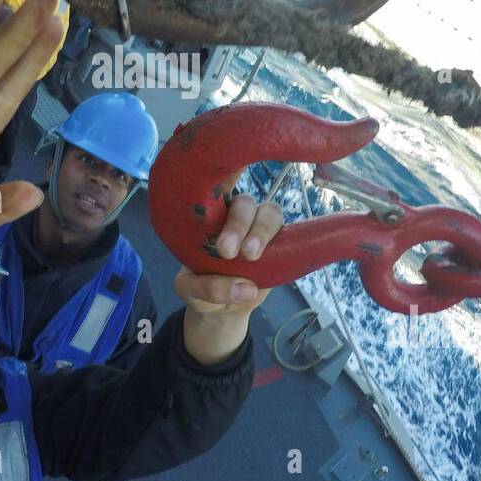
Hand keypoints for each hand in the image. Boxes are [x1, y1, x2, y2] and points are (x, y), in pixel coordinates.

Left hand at [175, 192, 283, 363]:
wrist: (222, 308)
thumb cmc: (200, 287)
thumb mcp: (190, 290)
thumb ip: (207, 287)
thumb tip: (246, 288)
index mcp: (209, 216)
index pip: (218, 188)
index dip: (224, 172)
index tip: (216, 196)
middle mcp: (236, 217)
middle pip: (245, 203)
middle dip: (238, 223)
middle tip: (227, 252)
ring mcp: (260, 230)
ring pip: (270, 213)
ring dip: (262, 231)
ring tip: (251, 256)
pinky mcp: (280, 246)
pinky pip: (290, 237)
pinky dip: (288, 244)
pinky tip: (278, 260)